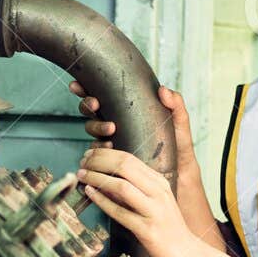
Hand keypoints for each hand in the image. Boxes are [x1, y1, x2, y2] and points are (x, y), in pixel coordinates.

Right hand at [69, 81, 200, 182]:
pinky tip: (110, 146)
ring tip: (111, 129)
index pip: (102, 93)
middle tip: (96, 103)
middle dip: (88, 104)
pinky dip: (100, 147)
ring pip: (91, 128)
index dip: (86, 88)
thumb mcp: (179, 122)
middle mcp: (114, 121)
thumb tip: (163, 89)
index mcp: (126, 108)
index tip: (77, 85)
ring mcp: (111, 139)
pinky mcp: (111, 157)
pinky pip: (97, 151)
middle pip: (89, 109)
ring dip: (96, 126)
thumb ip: (175, 103)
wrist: (179, 171)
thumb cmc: (177, 144)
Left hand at [77, 147, 203, 256]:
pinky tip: (90, 193)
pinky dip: (102, 201)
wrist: (186, 254)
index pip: (129, 158)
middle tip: (82, 162)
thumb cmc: (167, 228)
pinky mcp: (147, 230)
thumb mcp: (154, 201)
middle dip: (98, 161)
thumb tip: (104, 177)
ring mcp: (153, 211)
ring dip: (97, 178)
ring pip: (121, 186)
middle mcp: (158, 192)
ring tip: (82, 175)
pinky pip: (120, 212)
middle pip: (124, 166)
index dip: (105, 153)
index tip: (89, 154)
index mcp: (159, 182)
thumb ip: (134, 188)